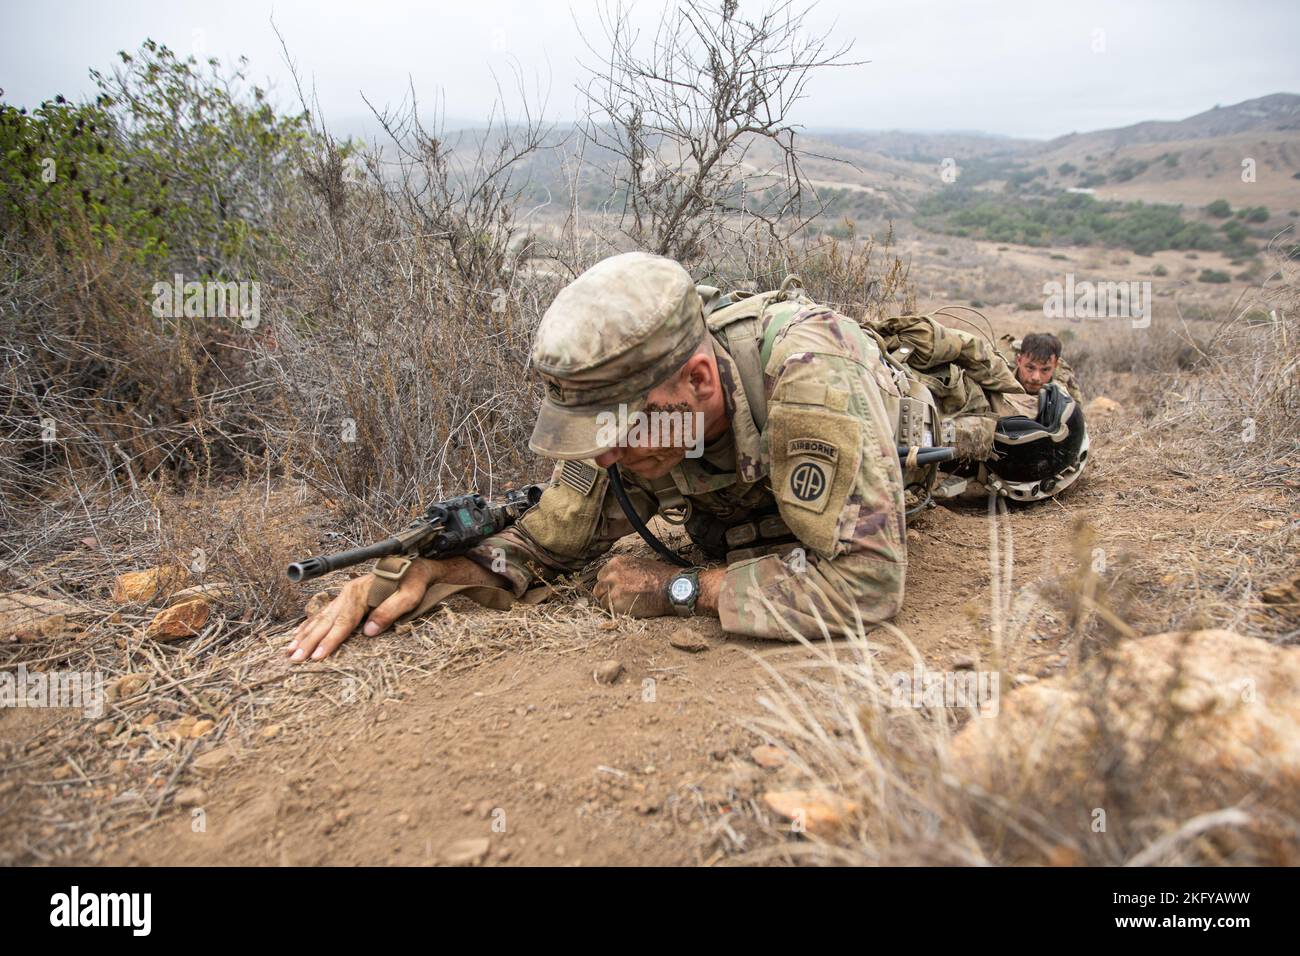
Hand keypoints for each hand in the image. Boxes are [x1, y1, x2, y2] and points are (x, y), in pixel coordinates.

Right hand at [285, 556, 501, 661]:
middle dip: (309, 641)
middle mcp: (349, 593)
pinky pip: (322, 613)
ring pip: (320, 617)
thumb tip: (369, 632)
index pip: (344, 622)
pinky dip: (308, 625)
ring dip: (304, 635)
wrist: (415, 567)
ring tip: (289, 650)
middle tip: (295, 659)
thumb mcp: (410, 597)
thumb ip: (390, 612)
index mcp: (362, 593)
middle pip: (326, 621)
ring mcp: (345, 595)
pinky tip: (298, 635)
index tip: (318, 656)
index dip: (330, 640)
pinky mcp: (345, 598)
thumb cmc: (413, 582)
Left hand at [592, 555, 675, 617]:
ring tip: (627, 605)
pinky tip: (629, 609)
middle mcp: (612, 573)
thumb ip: (624, 570)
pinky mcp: (615, 602)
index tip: (616, 589)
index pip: (602, 576)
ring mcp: (612, 588)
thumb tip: (616, 579)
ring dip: (611, 604)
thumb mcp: (640, 564)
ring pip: (601, 601)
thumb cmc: (661, 577)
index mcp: (617, 562)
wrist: (671, 588)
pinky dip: (616, 612)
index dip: (609, 584)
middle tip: (620, 600)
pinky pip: (608, 610)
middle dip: (607, 594)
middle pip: (599, 588)